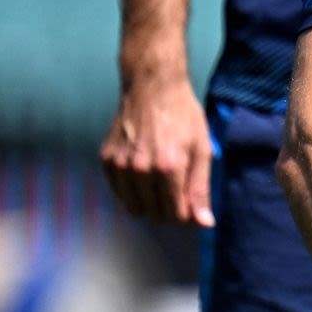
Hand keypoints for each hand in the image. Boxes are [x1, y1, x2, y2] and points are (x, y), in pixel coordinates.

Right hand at [101, 75, 214, 226]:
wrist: (152, 87)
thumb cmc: (183, 116)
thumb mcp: (202, 150)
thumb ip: (201, 189)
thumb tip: (205, 224)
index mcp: (168, 168)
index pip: (175, 216)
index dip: (186, 216)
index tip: (191, 207)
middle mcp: (141, 169)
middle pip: (155, 215)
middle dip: (169, 210)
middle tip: (177, 192)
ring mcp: (120, 165)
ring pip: (134, 208)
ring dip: (149, 203)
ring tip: (160, 182)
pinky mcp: (107, 159)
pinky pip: (119, 193)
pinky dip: (131, 191)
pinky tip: (143, 174)